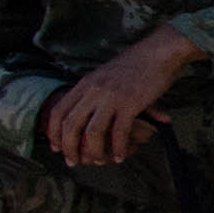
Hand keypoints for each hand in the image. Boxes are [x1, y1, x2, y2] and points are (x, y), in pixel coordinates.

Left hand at [42, 27, 200, 167]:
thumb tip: (90, 109)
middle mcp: (94, 90)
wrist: (160, 51)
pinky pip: (119, 132)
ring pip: (92, 132)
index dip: (53, 132)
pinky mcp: (130, 103)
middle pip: (70, 125)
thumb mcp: (107, 74)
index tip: (57, 147)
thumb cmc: (137, 63)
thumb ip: (95, 90)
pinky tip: (120, 156)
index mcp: (86, 83)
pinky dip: (117, 148)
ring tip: (98, 161)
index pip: (58, 111)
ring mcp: (111, 97)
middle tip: (73, 161)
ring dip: (93, 151)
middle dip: (69, 148)